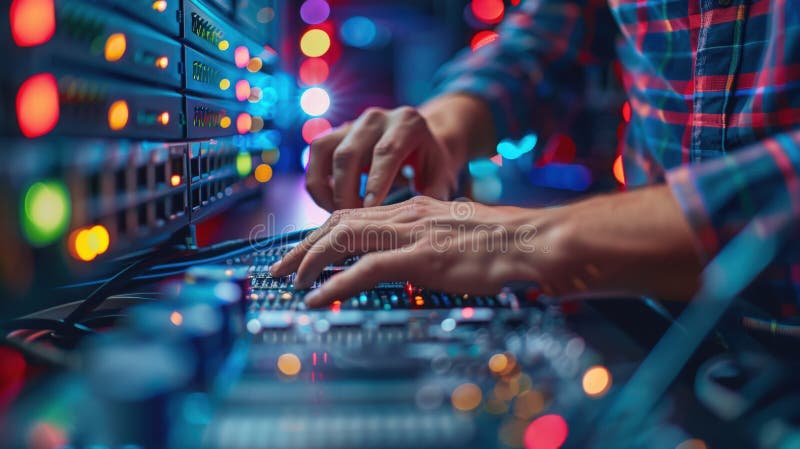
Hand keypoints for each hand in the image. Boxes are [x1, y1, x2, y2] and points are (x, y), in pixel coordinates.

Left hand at [268, 196, 545, 306]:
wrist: (531, 241)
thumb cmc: (501, 243)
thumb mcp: (455, 236)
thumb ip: (428, 242)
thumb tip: (411, 259)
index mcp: (412, 209)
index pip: (353, 216)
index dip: (321, 233)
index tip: (302, 252)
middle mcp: (405, 215)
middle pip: (338, 223)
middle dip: (303, 246)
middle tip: (279, 269)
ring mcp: (411, 234)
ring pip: (344, 240)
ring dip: (310, 261)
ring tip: (290, 282)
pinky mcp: (420, 257)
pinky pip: (365, 269)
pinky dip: (335, 284)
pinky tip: (318, 298)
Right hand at [304, 95, 496, 210]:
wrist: (420, 142)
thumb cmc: (430, 163)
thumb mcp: (442, 175)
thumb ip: (435, 194)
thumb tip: (418, 218)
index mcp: (407, 123)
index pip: (386, 152)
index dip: (375, 183)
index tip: (370, 211)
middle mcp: (376, 118)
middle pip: (349, 154)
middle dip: (346, 193)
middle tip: (353, 225)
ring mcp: (352, 123)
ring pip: (324, 152)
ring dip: (326, 190)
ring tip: (339, 217)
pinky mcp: (334, 133)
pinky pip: (315, 155)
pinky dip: (317, 184)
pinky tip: (331, 206)